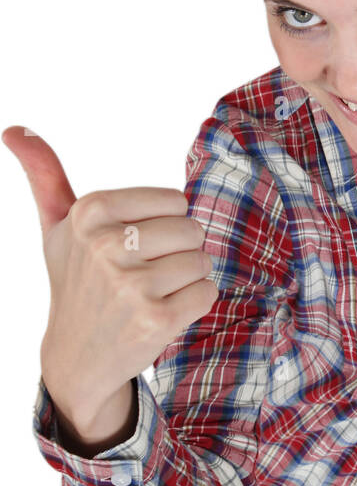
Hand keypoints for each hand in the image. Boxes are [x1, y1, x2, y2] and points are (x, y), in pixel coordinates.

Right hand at [2, 124, 218, 422]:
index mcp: (90, 212)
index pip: (175, 201)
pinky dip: (196, 302)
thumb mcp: (57, 227)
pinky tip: (164, 312)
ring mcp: (131, 283)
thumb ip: (45, 174)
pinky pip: (208, 291)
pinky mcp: (155, 318)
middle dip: (180, 252)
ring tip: (153, 294)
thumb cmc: (76, 282)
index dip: (165, 225)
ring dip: (188, 279)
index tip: (134, 247)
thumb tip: (13, 128)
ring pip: (202, 261)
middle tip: (146, 275)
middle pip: (192, 229)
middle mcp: (107, 244)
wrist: (76, 356)